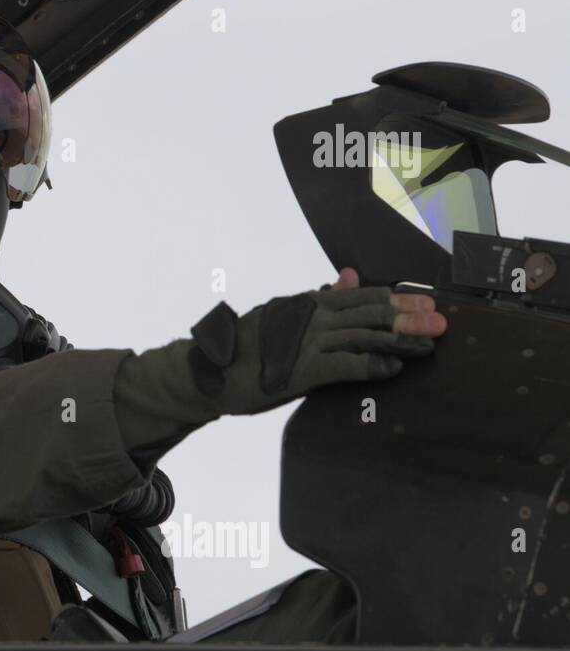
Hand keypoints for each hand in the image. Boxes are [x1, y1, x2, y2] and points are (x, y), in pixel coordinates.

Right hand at [186, 271, 445, 416]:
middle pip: (371, 312)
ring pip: (364, 335)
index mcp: (308, 304)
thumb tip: (350, 277)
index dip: (398, 298)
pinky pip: (345, 365)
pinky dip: (371, 365)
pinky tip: (393, 368)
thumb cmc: (246, 350)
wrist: (208, 373)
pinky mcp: (301, 370)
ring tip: (429, 345)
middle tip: (442, 322)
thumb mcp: (285, 318)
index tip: (426, 303)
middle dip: (409, 316)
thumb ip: (320, 299)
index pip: (363, 296)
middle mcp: (310, 317)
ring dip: (400, 340)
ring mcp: (306, 342)